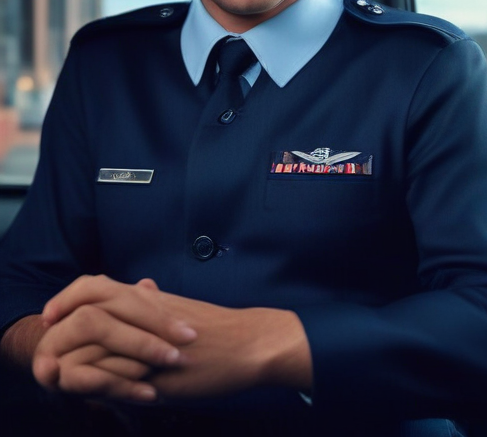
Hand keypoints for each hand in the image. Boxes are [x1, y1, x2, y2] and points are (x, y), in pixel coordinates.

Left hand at [39, 274, 311, 399]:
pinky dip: (93, 383)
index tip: (51, 316)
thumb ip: (153, 301)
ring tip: (58, 377)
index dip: (65, 300)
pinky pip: (114, 375)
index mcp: (145, 298)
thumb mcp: (179, 308)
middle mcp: (142, 312)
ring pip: (93, 346)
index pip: (91, 287)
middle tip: (47, 352)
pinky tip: (87, 390)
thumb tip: (139, 286)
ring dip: (69, 362)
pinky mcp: (157, 371)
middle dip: (57, 335)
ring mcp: (148, 342)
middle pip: (83, 314)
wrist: (248, 343)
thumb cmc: (217, 328)